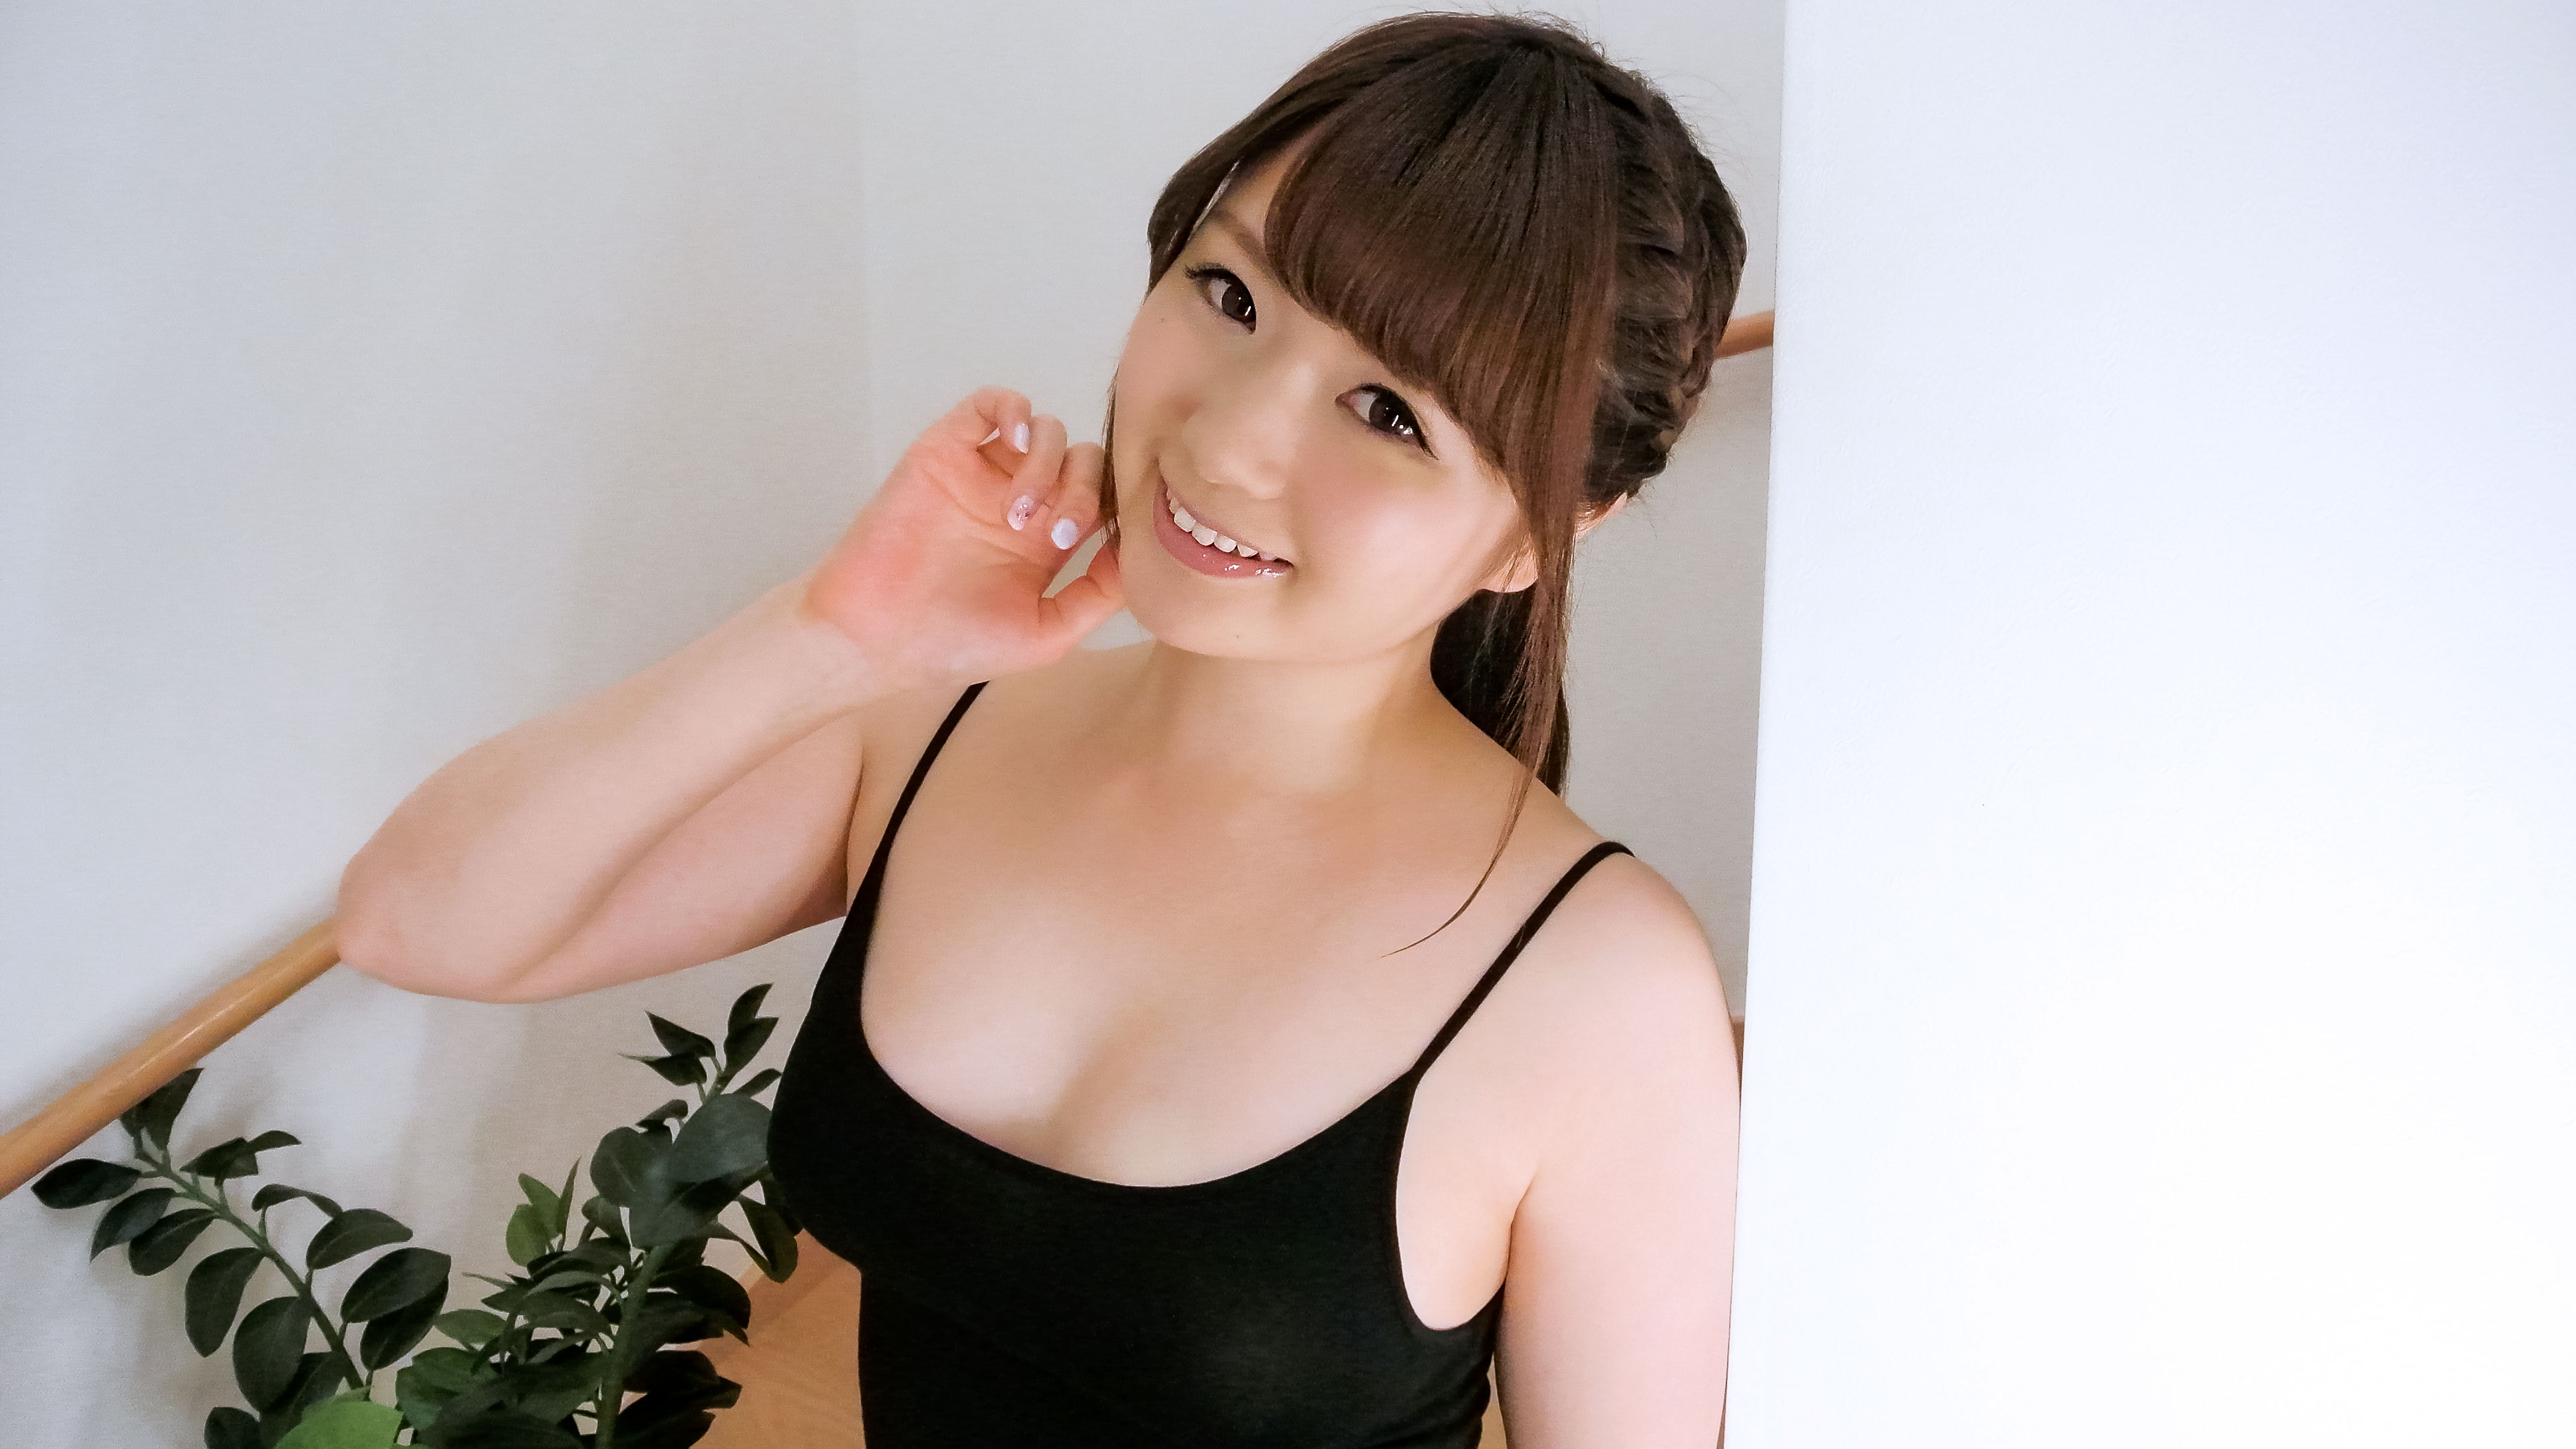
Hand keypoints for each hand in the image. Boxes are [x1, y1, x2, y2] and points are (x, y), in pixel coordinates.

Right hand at [799, 386, 1124, 694]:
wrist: (876, 637)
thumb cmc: (955, 646)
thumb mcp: (1047, 636)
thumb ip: (1097, 596)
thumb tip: (1140, 555)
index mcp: (1047, 544)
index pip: (1104, 501)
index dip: (1117, 509)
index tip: (1108, 541)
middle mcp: (1022, 502)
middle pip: (1084, 462)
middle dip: (1084, 491)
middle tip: (1057, 536)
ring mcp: (985, 475)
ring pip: (1048, 431)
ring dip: (1049, 465)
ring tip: (1018, 516)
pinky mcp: (948, 451)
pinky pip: (992, 405)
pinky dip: (1014, 411)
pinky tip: (1016, 444)